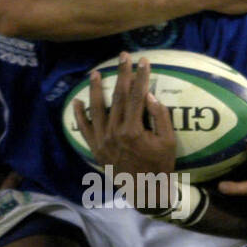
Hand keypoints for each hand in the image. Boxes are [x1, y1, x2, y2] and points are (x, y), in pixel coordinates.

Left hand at [72, 53, 178, 206]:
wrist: (145, 190)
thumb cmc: (160, 164)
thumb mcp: (168, 141)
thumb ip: (160, 116)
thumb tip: (149, 95)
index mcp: (134, 130)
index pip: (137, 96)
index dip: (141, 76)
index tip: (143, 61)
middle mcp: (115, 133)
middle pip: (118, 97)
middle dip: (121, 74)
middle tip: (122, 56)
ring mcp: (103, 141)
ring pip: (97, 109)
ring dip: (96, 89)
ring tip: (95, 73)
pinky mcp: (96, 149)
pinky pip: (85, 129)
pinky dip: (80, 115)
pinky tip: (77, 101)